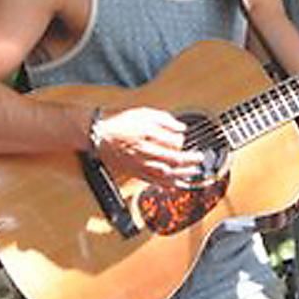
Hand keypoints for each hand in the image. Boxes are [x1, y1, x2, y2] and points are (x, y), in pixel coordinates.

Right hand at [90, 106, 204, 187]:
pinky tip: (177, 184)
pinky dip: (168, 184)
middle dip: (189, 160)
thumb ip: (164, 119)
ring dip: (182, 174)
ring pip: (166, 174)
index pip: (173, 143)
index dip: (183, 141)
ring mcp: (141, 165)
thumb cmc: (119, 123)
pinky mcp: (136, 172)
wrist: (99, 137)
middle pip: (173, 160)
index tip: (186, 139)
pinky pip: (155, 182)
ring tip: (193, 172)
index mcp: (148, 136)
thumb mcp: (143, 113)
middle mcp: (146, 153)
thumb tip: (181, 128)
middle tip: (200, 158)